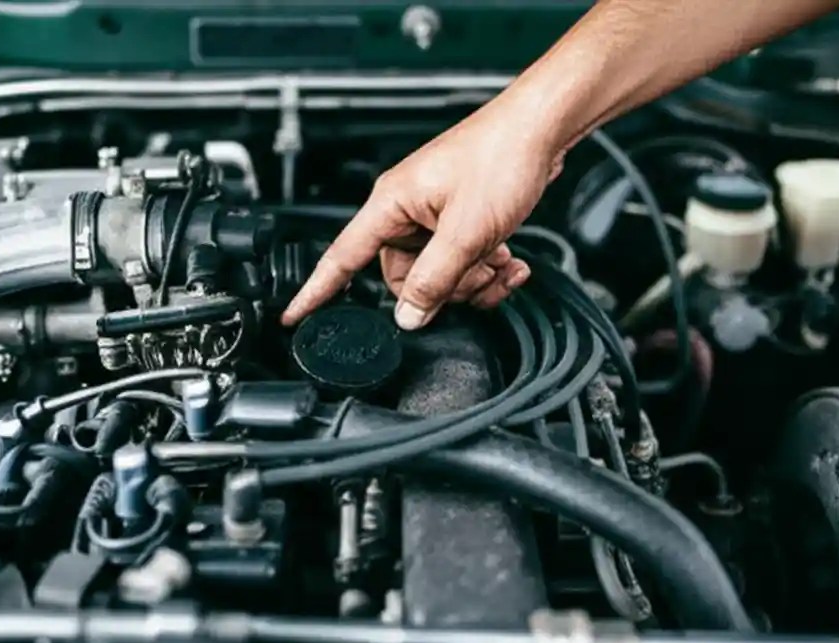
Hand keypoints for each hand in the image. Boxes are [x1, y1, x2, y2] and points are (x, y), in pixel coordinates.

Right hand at [280, 101, 563, 329]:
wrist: (543, 129)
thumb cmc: (502, 155)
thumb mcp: (467, 231)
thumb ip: (435, 279)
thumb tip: (408, 317)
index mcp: (391, 204)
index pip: (342, 257)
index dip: (317, 291)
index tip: (295, 317)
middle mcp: (407, 210)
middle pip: (405, 278)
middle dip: (445, 288)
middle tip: (477, 276)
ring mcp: (435, 215)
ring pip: (439, 275)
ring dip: (473, 279)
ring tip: (501, 261)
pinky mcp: (461, 218)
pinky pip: (462, 262)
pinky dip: (487, 267)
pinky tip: (510, 260)